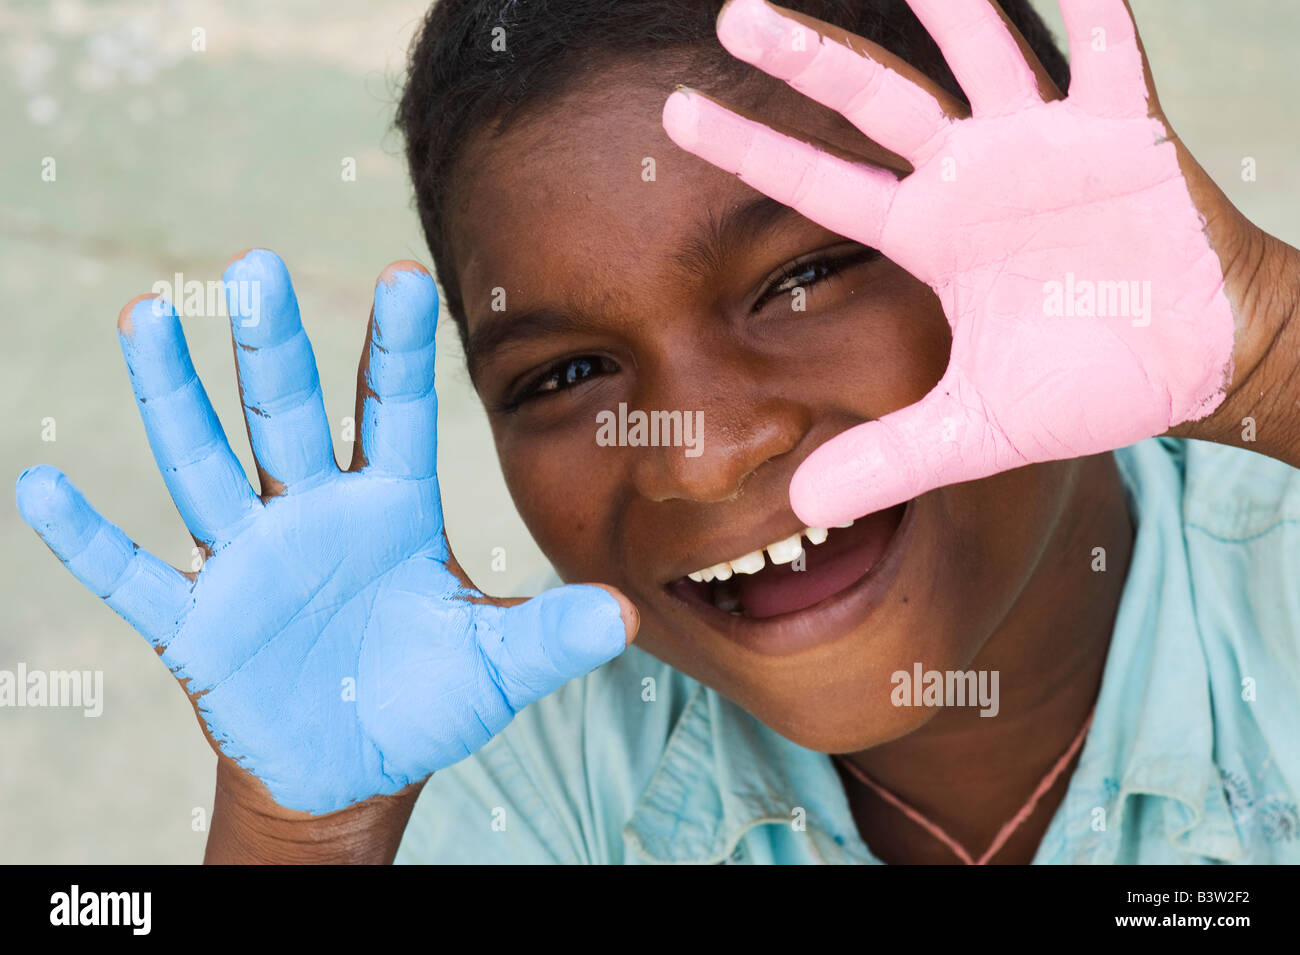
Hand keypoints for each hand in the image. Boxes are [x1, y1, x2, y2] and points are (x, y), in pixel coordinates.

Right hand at [15, 250, 636, 815]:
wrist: (352, 764)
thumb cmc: (425, 698)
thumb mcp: (496, 667)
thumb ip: (550, 638)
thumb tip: (623, 619)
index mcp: (391, 509)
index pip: (395, 412)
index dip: (397, 348)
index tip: (406, 273)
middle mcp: (315, 514)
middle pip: (287, 416)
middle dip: (272, 348)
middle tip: (257, 266)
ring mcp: (250, 560)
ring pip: (204, 465)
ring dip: (173, 399)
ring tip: (146, 316)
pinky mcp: (198, 621)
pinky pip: (135, 575)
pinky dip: (89, 539)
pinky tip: (39, 488)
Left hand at [663, 0, 1258, 526]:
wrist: (1196, 362)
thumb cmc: (1088, 383)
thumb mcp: (975, 427)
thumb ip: (892, 456)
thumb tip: (808, 505)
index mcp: (932, 234)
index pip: (820, 183)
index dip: (749, 150)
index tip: (674, 117)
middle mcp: (975, 176)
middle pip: (874, 101)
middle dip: (809, 59)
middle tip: (734, 14)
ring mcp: (1048, 145)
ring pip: (981, 54)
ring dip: (942, 4)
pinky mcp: (1126, 134)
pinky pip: (1107, 53)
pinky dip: (1092, 9)